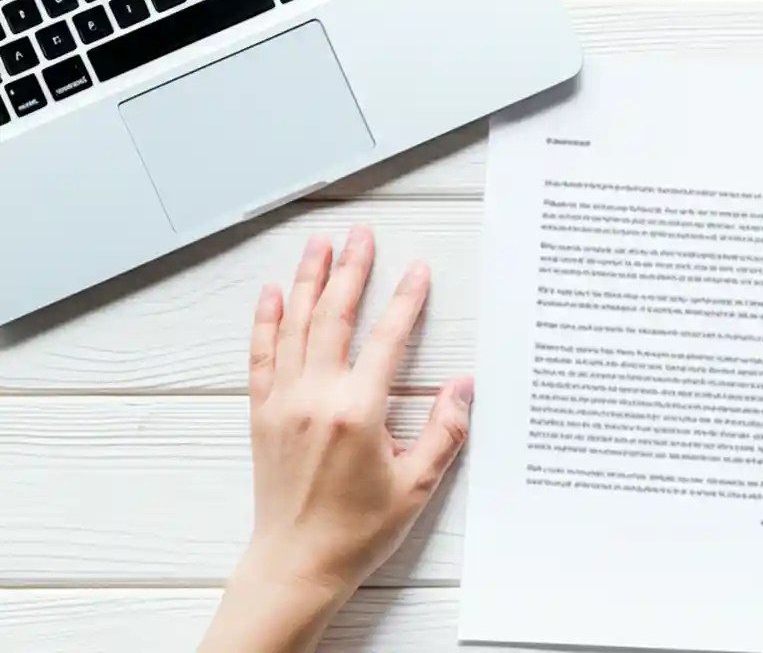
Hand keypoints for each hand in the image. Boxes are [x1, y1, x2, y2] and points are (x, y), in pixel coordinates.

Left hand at [201, 226, 472, 652]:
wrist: (297, 562)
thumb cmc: (356, 530)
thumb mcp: (416, 484)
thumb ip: (444, 431)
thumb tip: (464, 387)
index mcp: (358, 411)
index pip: (387, 338)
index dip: (406, 301)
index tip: (418, 272)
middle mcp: (316, 397)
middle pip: (336, 316)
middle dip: (353, 270)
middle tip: (362, 236)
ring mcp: (284, 402)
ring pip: (297, 325)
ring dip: (309, 280)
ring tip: (320, 245)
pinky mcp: (262, 414)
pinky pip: (262, 355)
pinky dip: (267, 320)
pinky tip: (275, 294)